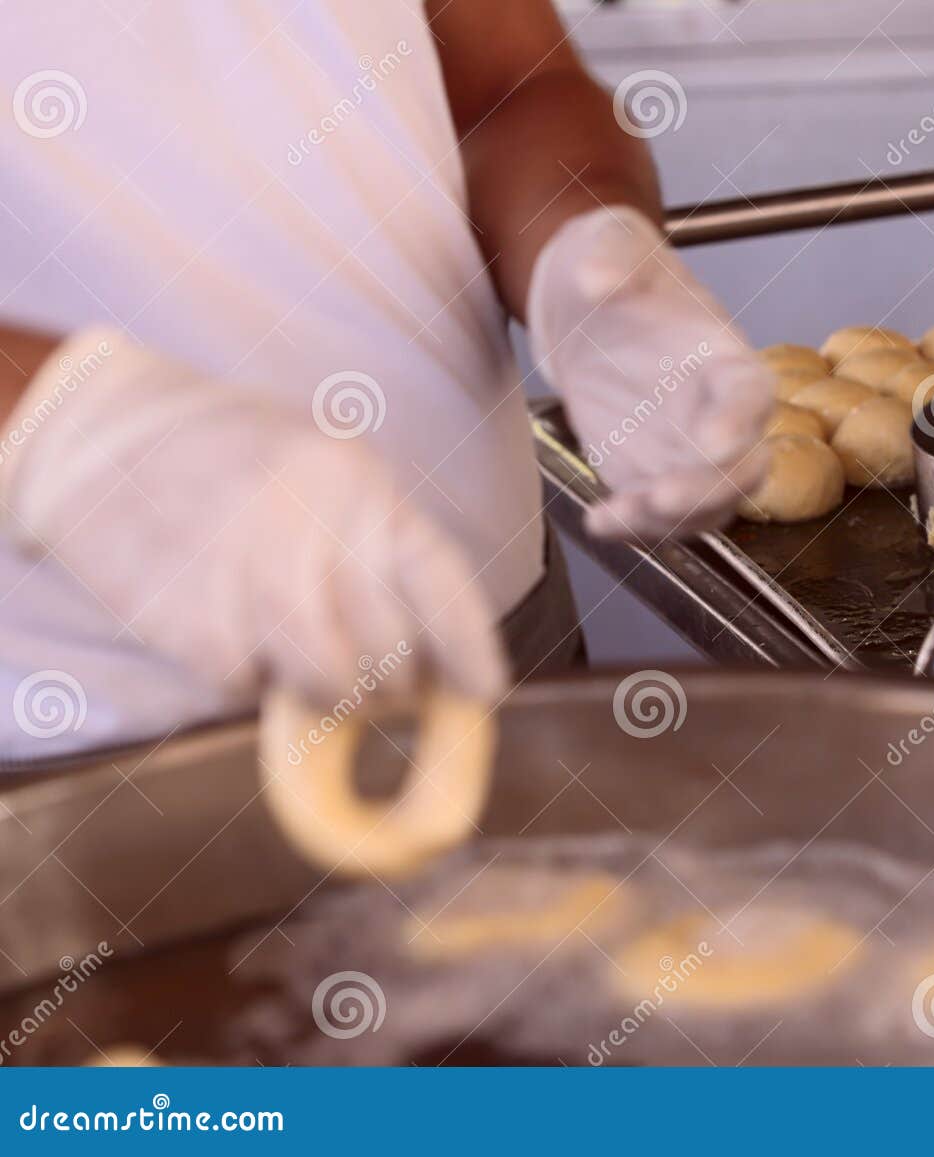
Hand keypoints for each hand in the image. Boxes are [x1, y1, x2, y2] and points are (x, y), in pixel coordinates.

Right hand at [0, 329, 507, 708]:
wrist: (106, 438)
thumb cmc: (234, 469)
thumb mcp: (326, 481)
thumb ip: (378, 551)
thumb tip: (436, 655)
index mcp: (360, 485)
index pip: (439, 577)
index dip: (469, 645)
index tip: (484, 692)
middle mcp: (313, 522)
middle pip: (390, 647)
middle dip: (389, 683)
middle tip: (372, 681)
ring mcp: (248, 566)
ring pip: (329, 679)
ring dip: (326, 693)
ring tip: (302, 662)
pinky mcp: (189, 614)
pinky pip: (249, 685)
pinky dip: (249, 679)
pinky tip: (231, 630)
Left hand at [528, 206, 772, 539]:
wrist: (582, 307)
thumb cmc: (613, 266)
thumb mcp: (609, 242)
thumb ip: (612, 257)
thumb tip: (598, 277)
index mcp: (723, 357)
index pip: (751, 394)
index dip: (740, 420)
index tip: (715, 441)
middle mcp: (716, 413)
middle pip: (742, 467)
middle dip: (709, 491)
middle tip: (662, 498)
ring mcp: (684, 452)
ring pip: (705, 505)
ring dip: (672, 521)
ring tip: (621, 515)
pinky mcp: (647, 475)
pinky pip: (654, 517)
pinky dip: (632, 528)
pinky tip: (599, 522)